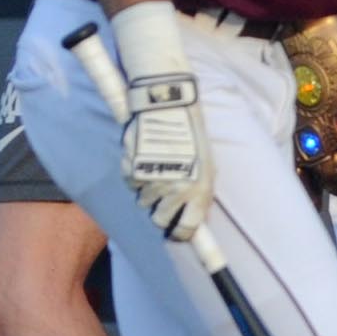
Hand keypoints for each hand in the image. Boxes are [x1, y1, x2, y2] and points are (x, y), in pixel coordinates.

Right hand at [111, 2, 213, 239]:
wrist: (168, 103)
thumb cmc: (191, 131)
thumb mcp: (205, 163)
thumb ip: (199, 193)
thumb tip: (192, 217)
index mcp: (199, 190)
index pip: (187, 230)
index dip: (181, 232)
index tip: (178, 231)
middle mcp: (175, 190)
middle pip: (160, 220)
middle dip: (161, 212)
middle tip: (164, 197)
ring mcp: (152, 180)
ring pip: (143, 201)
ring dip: (148, 191)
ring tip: (156, 168)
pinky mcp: (133, 168)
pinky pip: (131, 183)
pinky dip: (135, 175)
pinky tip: (144, 158)